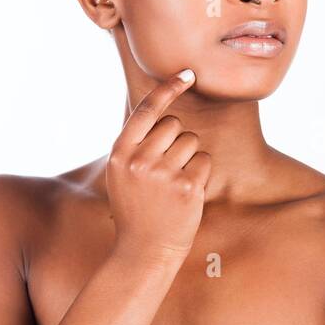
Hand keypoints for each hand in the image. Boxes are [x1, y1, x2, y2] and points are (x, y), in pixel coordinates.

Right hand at [106, 69, 211, 267]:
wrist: (143, 251)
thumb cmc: (136, 210)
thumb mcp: (122, 175)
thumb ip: (135, 145)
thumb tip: (160, 112)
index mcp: (120, 153)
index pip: (146, 109)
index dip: (168, 88)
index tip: (188, 73)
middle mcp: (138, 159)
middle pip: (173, 125)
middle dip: (177, 141)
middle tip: (167, 170)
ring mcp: (162, 173)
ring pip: (191, 141)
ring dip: (190, 158)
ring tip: (174, 184)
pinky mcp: (186, 186)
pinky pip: (204, 161)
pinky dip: (200, 174)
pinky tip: (186, 193)